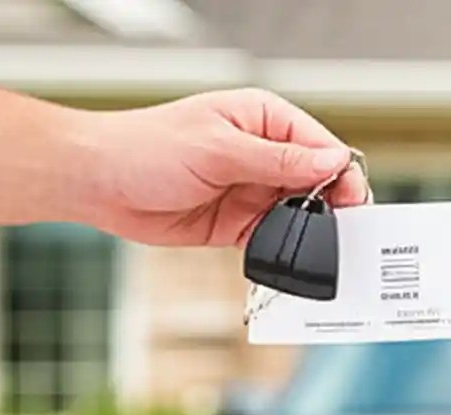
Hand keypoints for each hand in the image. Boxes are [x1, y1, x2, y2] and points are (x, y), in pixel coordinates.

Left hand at [81, 88, 369, 247]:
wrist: (98, 183)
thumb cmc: (146, 147)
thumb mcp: (219, 149)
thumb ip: (279, 160)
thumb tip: (331, 161)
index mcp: (264, 120)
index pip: (320, 145)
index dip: (340, 172)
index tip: (352, 200)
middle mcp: (264, 154)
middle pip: (318, 182)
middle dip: (332, 206)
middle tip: (344, 231)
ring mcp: (253, 190)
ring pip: (300, 213)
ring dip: (309, 231)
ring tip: (318, 249)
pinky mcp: (239, 223)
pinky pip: (273, 238)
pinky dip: (283, 250)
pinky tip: (289, 259)